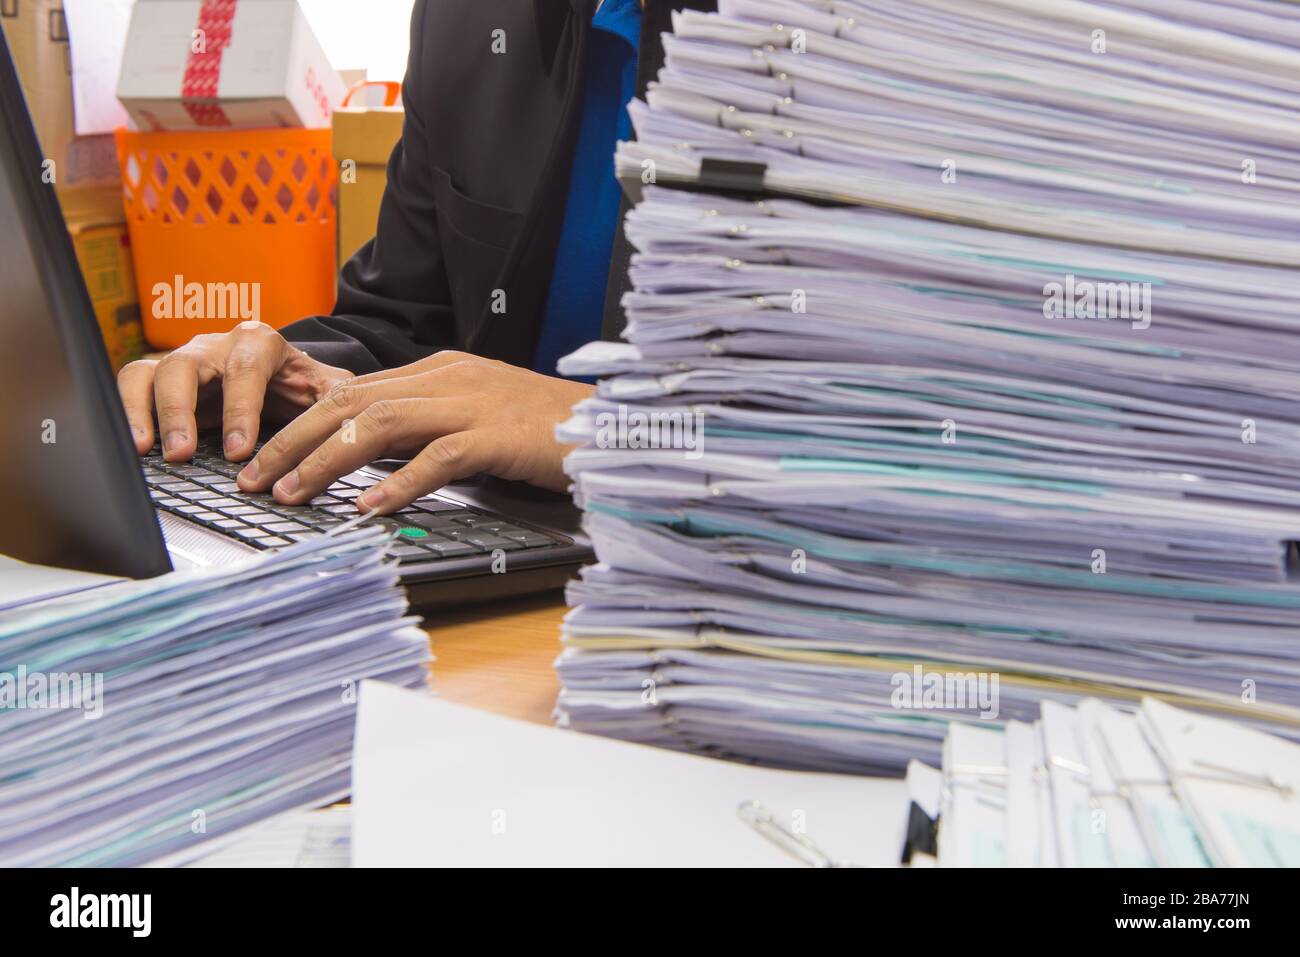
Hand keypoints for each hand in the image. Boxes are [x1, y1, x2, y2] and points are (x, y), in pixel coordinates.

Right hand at [116, 322, 352, 461]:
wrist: (286, 377)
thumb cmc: (304, 386)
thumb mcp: (330, 392)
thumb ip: (338, 404)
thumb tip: (350, 428)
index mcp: (261, 344)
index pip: (246, 368)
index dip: (240, 408)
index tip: (239, 451)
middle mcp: (216, 346)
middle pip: (186, 364)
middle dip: (180, 410)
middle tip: (183, 453)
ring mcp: (186, 361)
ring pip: (151, 371)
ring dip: (144, 411)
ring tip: (145, 450)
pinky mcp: (162, 379)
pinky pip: (133, 385)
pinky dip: (127, 411)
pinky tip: (133, 445)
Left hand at [235, 351, 592, 511]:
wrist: (615, 423)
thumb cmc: (550, 429)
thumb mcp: (480, 416)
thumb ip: (431, 425)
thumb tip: (374, 456)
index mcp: (441, 371)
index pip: (353, 391)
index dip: (301, 424)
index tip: (265, 458)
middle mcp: (449, 378)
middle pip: (350, 402)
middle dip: (294, 441)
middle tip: (253, 479)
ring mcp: (473, 403)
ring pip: (379, 425)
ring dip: (326, 461)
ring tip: (291, 495)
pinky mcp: (498, 435)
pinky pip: (436, 458)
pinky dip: (396, 483)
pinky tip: (368, 508)